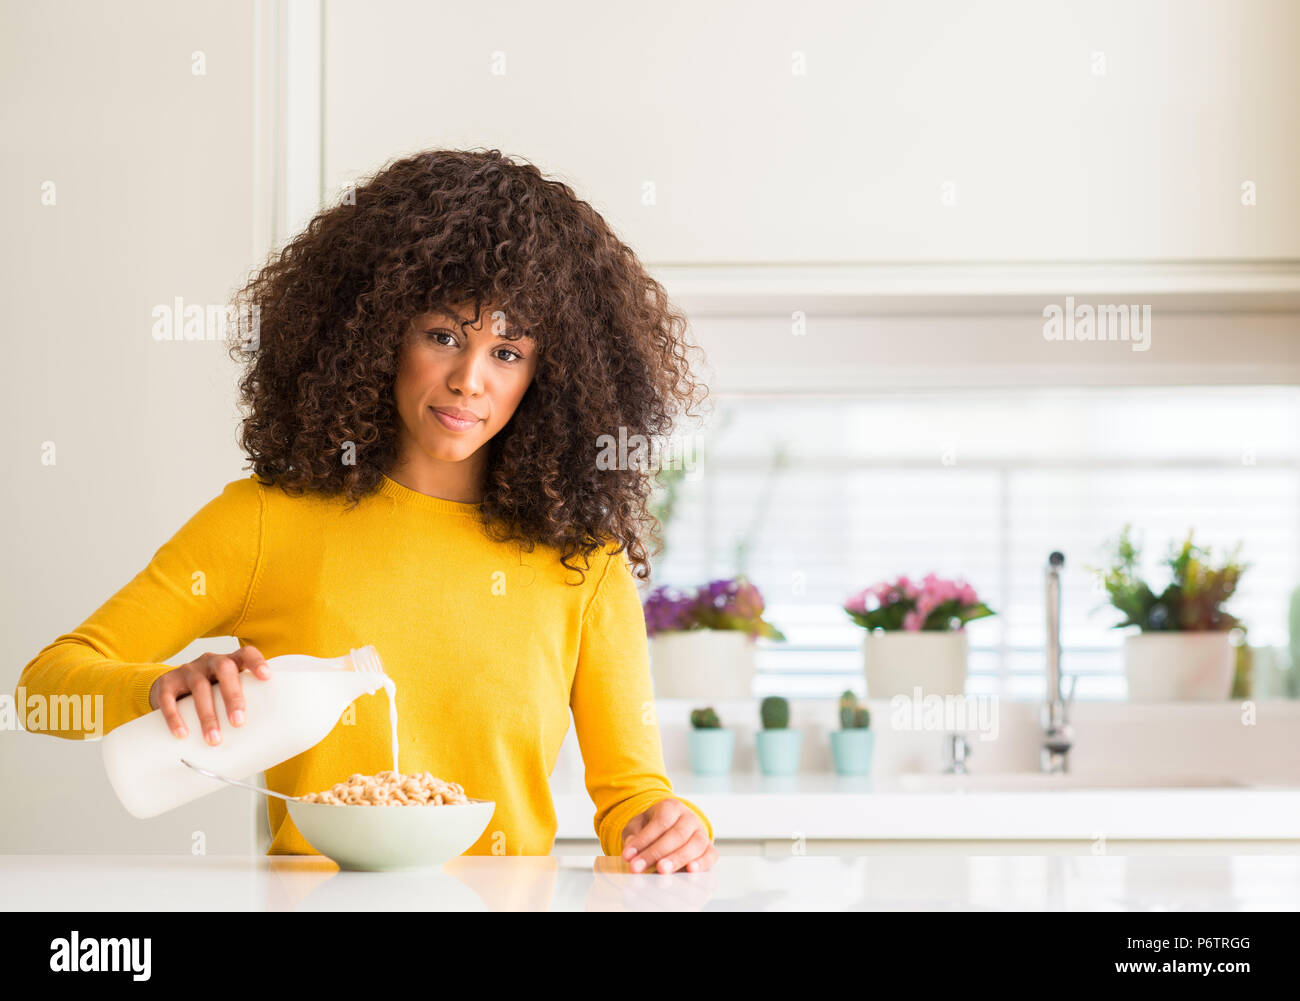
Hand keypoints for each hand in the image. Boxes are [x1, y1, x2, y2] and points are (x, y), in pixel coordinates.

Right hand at [148, 645, 270, 743]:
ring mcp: (188, 670)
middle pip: (225, 670)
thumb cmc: (208, 693)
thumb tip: (261, 737)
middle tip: (238, 722)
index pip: (246, 654)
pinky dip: (175, 718)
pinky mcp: (166, 683)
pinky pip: (169, 699)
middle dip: (233, 696)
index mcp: (229, 662)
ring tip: (214, 739)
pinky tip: (182, 734)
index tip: (266, 677)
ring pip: (200, 688)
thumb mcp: (224, 690)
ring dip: (208, 715)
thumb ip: (241, 702)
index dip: (257, 662)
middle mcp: (210, 661)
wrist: (165, 688)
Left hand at [620, 797, 716, 873]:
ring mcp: (702, 833)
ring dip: (677, 859)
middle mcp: (689, 818)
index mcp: (671, 807)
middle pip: (676, 834)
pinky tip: (690, 870)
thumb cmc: (654, 827)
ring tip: (661, 871)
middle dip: (656, 853)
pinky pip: (710, 856)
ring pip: (694, 845)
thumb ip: (633, 834)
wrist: (674, 826)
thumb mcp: (639, 824)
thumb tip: (630, 847)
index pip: (660, 822)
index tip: (627, 856)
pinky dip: (702, 863)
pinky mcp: (710, 848)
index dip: (644, 840)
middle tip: (639, 867)